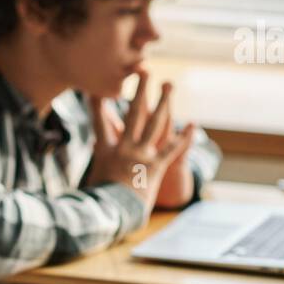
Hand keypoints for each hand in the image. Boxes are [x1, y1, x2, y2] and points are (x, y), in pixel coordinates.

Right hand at [87, 77, 195, 219]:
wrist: (109, 213)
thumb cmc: (96, 201)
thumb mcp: (92, 179)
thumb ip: (95, 164)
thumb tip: (90, 153)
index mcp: (105, 150)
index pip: (100, 121)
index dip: (98, 103)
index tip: (98, 86)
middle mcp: (124, 148)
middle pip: (133, 114)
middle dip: (139, 90)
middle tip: (144, 70)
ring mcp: (141, 156)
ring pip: (154, 123)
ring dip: (163, 102)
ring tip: (169, 85)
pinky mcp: (155, 167)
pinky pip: (172, 149)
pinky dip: (184, 138)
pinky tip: (193, 126)